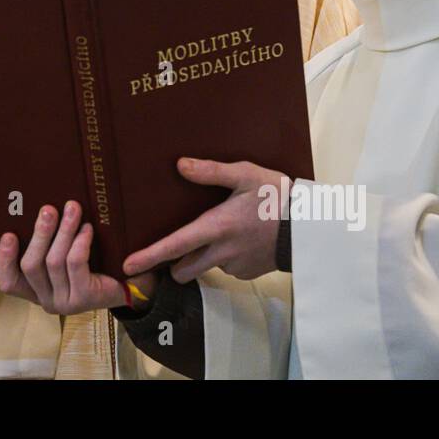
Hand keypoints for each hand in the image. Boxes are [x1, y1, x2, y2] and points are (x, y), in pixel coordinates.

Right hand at [0, 200, 157, 314]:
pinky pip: (76, 264)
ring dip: (63, 231)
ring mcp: (65, 303)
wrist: (128, 284)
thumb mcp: (64, 256)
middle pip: (32, 266)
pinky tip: (87, 228)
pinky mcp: (84, 298)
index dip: (5, 260)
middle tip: (48, 209)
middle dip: (40, 234)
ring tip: (72, 209)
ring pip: (55, 262)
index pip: (10, 283)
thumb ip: (47, 245)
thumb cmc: (93, 264)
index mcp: (35, 292)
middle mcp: (46, 302)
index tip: (8, 233)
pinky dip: (80, 242)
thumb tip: (38, 211)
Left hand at [123, 159, 284, 282]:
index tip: (127, 266)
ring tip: (219, 234)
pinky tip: (239, 239)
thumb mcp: (246, 174)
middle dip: (174, 263)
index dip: (149, 256)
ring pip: (206, 268)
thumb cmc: (277, 196)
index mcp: (217, 227)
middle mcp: (222, 252)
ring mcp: (235, 266)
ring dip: (203, 257)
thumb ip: (211, 172)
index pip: (175, 246)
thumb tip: (181, 165)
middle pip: (183, 269)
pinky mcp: (248, 273)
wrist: (310, 226)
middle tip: (177, 246)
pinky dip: (225, 257)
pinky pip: (227, 268)